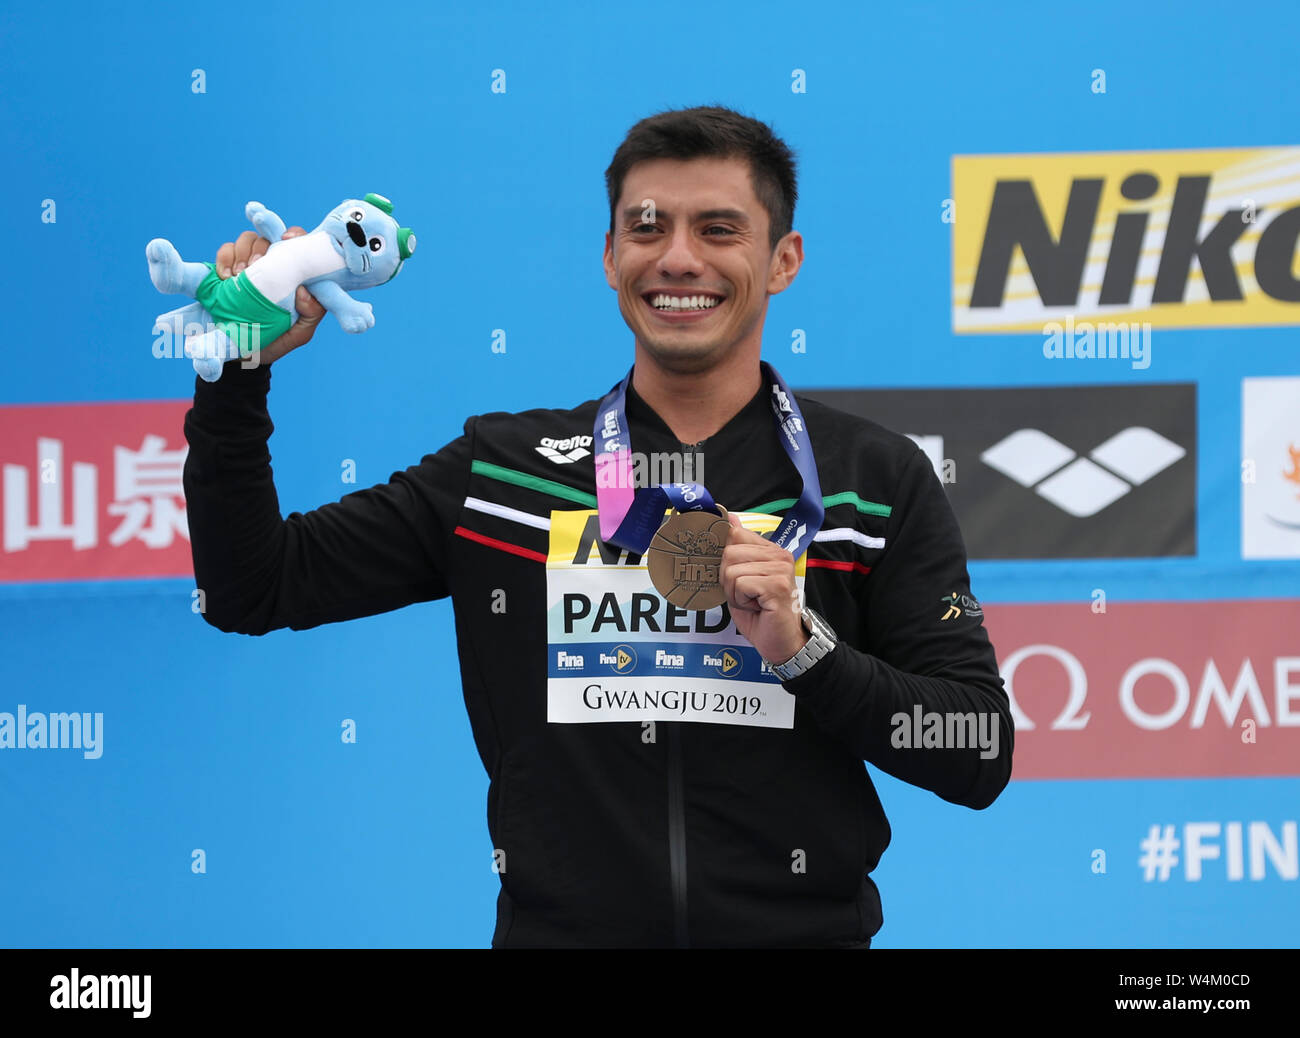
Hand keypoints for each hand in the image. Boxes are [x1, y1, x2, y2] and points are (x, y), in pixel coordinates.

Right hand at [214, 227, 324, 365]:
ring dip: (242, 253)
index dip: (295, 236)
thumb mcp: (298, 333)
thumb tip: (305, 292)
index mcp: (295, 276)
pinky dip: (224, 259)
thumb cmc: (275, 340)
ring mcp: (249, 265)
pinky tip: (225, 278)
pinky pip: (226, 250)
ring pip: (248, 239)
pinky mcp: (226, 268)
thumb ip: (310, 314)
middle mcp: (273, 265)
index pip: (299, 245)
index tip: (285, 240)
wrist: (239, 355)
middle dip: (261, 248)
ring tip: (239, 276)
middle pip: (270, 237)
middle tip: (253, 267)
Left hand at [720, 511, 807, 664]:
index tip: (735, 578)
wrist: (781, 643)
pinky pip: (740, 584)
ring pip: (731, 570)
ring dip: (734, 592)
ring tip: (751, 601)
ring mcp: (780, 568)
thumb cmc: (761, 614)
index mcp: (770, 550)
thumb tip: (728, 518)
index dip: (724, 558)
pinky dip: (740, 600)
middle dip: (727, 580)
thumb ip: (736, 551)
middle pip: (729, 552)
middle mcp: (779, 555)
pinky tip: (756, 607)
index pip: (734, 534)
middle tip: (745, 595)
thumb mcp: (741, 580)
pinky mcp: (777, 584)